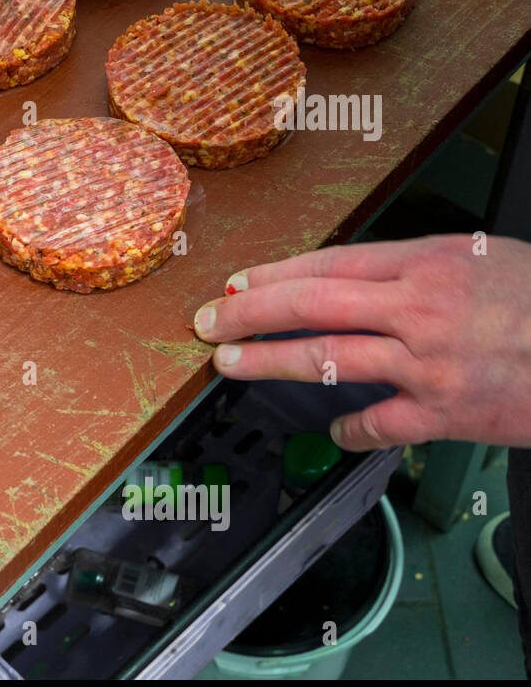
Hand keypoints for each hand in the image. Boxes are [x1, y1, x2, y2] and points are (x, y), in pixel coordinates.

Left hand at [192, 234, 530, 450]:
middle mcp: (418, 309)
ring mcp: (428, 364)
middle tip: (209, 324)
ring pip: (327, 359)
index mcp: (426, 263)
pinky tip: (333, 430)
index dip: (271, 276)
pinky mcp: (446, 412)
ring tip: (231, 365)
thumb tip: (344, 277)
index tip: (235, 286)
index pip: (327, 264)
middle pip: (310, 306)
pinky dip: (348, 428)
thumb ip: (409, 267)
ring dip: (269, 363)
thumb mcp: (477, 257)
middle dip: (248, 315)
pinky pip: (377, 423)